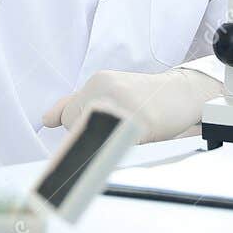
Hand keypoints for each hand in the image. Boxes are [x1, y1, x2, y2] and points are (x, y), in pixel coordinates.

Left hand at [43, 67, 222, 143]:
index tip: (108, 127)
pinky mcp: (136, 121)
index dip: (88, 129)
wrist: (185, 94)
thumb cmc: (147, 98)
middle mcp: (105, 89)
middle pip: (80, 131)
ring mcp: (120, 104)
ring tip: (134, 129)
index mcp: (97, 82)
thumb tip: (46, 119)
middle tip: (126, 125)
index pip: (70, 119)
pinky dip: (124, 150)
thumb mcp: (109, 93)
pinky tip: (141, 136)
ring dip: (111, 143)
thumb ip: (75, 105)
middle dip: (98, 137)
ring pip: (95, 140)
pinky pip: (115, 147)